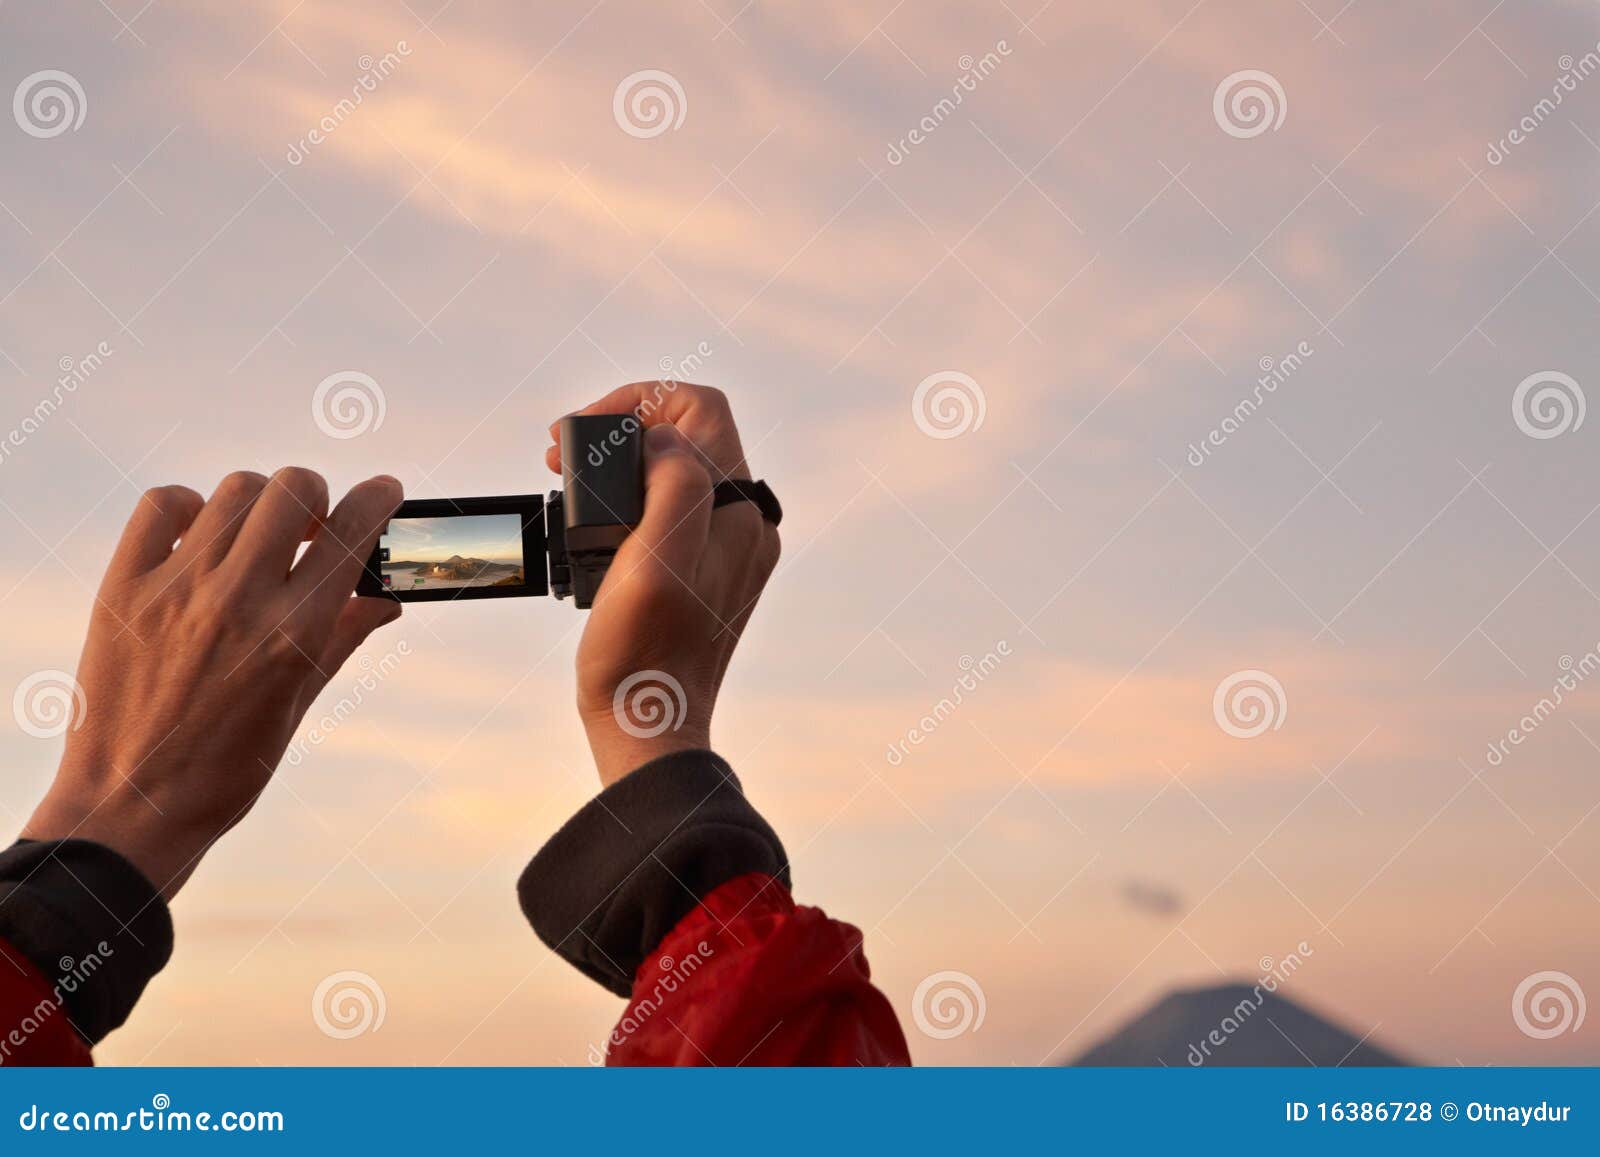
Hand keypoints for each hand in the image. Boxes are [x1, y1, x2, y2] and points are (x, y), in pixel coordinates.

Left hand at [22, 468, 403, 897]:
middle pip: (293, 489)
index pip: (353, 531)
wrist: (130, 806)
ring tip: (254, 539)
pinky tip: (197, 540)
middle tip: (310, 528)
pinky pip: (162, 505)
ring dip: (258, 505)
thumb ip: (342, 639)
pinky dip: (187, 508)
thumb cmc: (225, 770)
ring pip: (234, 490)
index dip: (379, 499)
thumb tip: (384, 599)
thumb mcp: (298, 706)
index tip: (384, 493)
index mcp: (292, 633)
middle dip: (316, 497)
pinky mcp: (123, 587)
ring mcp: (176, 588)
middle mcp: (237, 599)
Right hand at [547, 384, 780, 786]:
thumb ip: (676, 483)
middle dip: (622, 426)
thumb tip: (668, 437)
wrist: (647, 721)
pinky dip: (626, 498)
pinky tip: (588, 521)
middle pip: (688, 432)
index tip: (581, 427)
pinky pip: (669, 507)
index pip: (700, 408)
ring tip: (564, 479)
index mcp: (738, 510)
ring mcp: (726, 547)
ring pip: (675, 468)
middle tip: (557, 451)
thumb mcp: (655, 559)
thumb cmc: (642, 650)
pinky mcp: (703, 571)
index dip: (638, 399)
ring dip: (619, 462)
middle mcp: (743, 522)